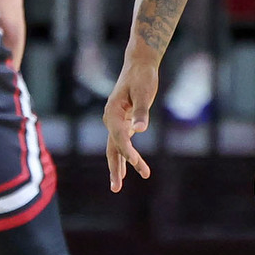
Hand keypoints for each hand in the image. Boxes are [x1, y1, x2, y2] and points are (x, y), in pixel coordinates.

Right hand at [103, 53, 159, 190]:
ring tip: (117, 187)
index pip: (119, 137)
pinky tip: (131, 168)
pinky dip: (126, 157)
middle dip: (114, 169)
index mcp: (112, 112)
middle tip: (116, 188)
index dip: (127, 151)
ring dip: (119, 167)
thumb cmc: (142, 77)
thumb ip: (142, 111)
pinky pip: (123, 144)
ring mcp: (116, 122)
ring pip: (116, 149)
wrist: (139, 66)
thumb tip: (140, 129)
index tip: (137, 162)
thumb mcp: (144, 92)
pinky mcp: (123, 123)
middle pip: (112, 148)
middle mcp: (110, 119)